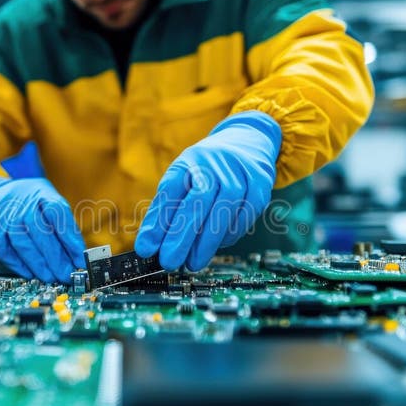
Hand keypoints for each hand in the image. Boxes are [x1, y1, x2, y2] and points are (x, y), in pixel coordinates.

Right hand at [0, 177, 85, 281]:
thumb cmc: (30, 203)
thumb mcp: (48, 202)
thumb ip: (63, 224)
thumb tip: (77, 255)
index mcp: (42, 195)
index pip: (58, 214)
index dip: (70, 238)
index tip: (79, 257)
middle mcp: (22, 204)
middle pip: (41, 232)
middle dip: (56, 257)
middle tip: (67, 274)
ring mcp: (5, 217)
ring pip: (23, 244)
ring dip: (38, 264)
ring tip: (51, 277)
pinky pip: (6, 252)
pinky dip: (19, 265)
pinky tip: (31, 274)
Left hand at [135, 111, 279, 270]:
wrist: (246, 142)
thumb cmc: (207, 170)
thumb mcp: (184, 177)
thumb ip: (169, 207)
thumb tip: (153, 245)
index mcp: (188, 161)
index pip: (169, 192)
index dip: (156, 222)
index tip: (145, 248)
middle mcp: (213, 164)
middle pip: (197, 201)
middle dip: (181, 235)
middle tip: (169, 261)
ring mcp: (239, 173)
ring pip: (223, 211)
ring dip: (206, 242)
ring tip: (192, 263)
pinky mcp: (259, 185)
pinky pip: (243, 217)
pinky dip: (229, 235)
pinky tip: (217, 245)